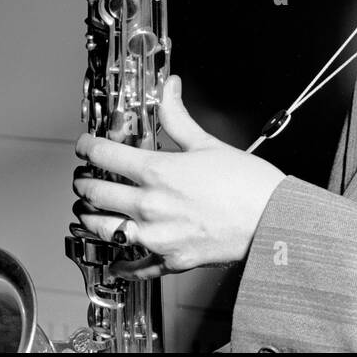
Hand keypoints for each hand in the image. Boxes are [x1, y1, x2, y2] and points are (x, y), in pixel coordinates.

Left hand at [71, 75, 286, 278]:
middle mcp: (150, 205)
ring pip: (103, 229)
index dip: (88, 147)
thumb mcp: (208, 143)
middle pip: (96, 193)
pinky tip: (116, 258)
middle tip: (84, 179)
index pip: (105, 155)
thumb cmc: (247, 184)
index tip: (85, 146)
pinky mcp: (168, 260)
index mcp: (158, 171)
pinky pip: (132, 266)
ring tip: (89, 212)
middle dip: (84, 183)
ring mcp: (156, 236)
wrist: (272, 221)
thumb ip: (179, 118)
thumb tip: (170, 90)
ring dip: (90, 218)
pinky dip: (119, 263)